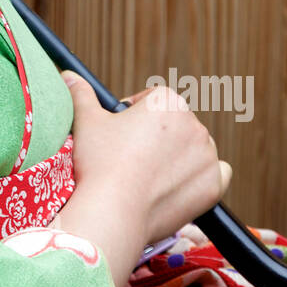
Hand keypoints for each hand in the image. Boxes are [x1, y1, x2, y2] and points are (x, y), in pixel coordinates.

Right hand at [59, 73, 231, 248]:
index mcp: (167, 102)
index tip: (121, 133)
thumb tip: (68, 75)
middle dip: (157, 137)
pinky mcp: (213, 185)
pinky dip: (204, 177)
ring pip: (194, 149)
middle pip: (175, 125)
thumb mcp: (86, 121)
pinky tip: (181, 183)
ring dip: (179, 157)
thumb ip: (81, 93)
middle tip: (131, 158)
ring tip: (149, 176)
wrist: (113, 211)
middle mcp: (194, 124)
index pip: (153, 101)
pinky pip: (217, 174)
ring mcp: (207, 156)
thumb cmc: (100, 163)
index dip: (134, 115)